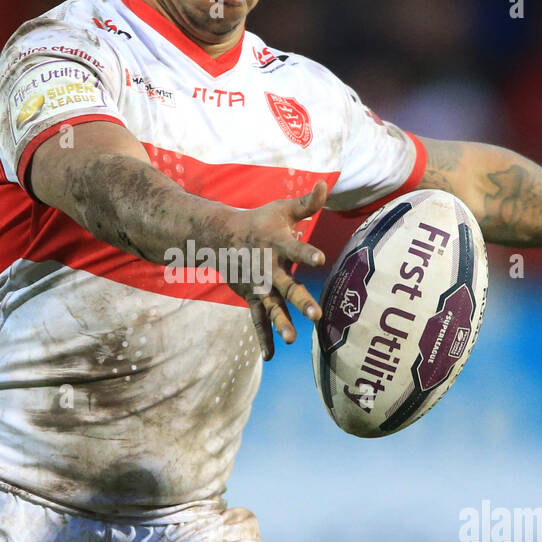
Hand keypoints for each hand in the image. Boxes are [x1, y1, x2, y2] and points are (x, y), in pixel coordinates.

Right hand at [214, 180, 329, 358]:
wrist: (217, 237)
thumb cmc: (258, 221)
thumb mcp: (281, 209)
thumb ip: (306, 202)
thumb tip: (324, 184)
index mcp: (276, 243)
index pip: (295, 248)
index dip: (307, 253)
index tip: (320, 259)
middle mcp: (266, 267)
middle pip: (286, 285)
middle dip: (299, 300)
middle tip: (315, 315)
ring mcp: (257, 285)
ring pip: (271, 307)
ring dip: (280, 323)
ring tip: (292, 340)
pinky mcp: (251, 297)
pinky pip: (258, 320)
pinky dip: (263, 337)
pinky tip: (270, 357)